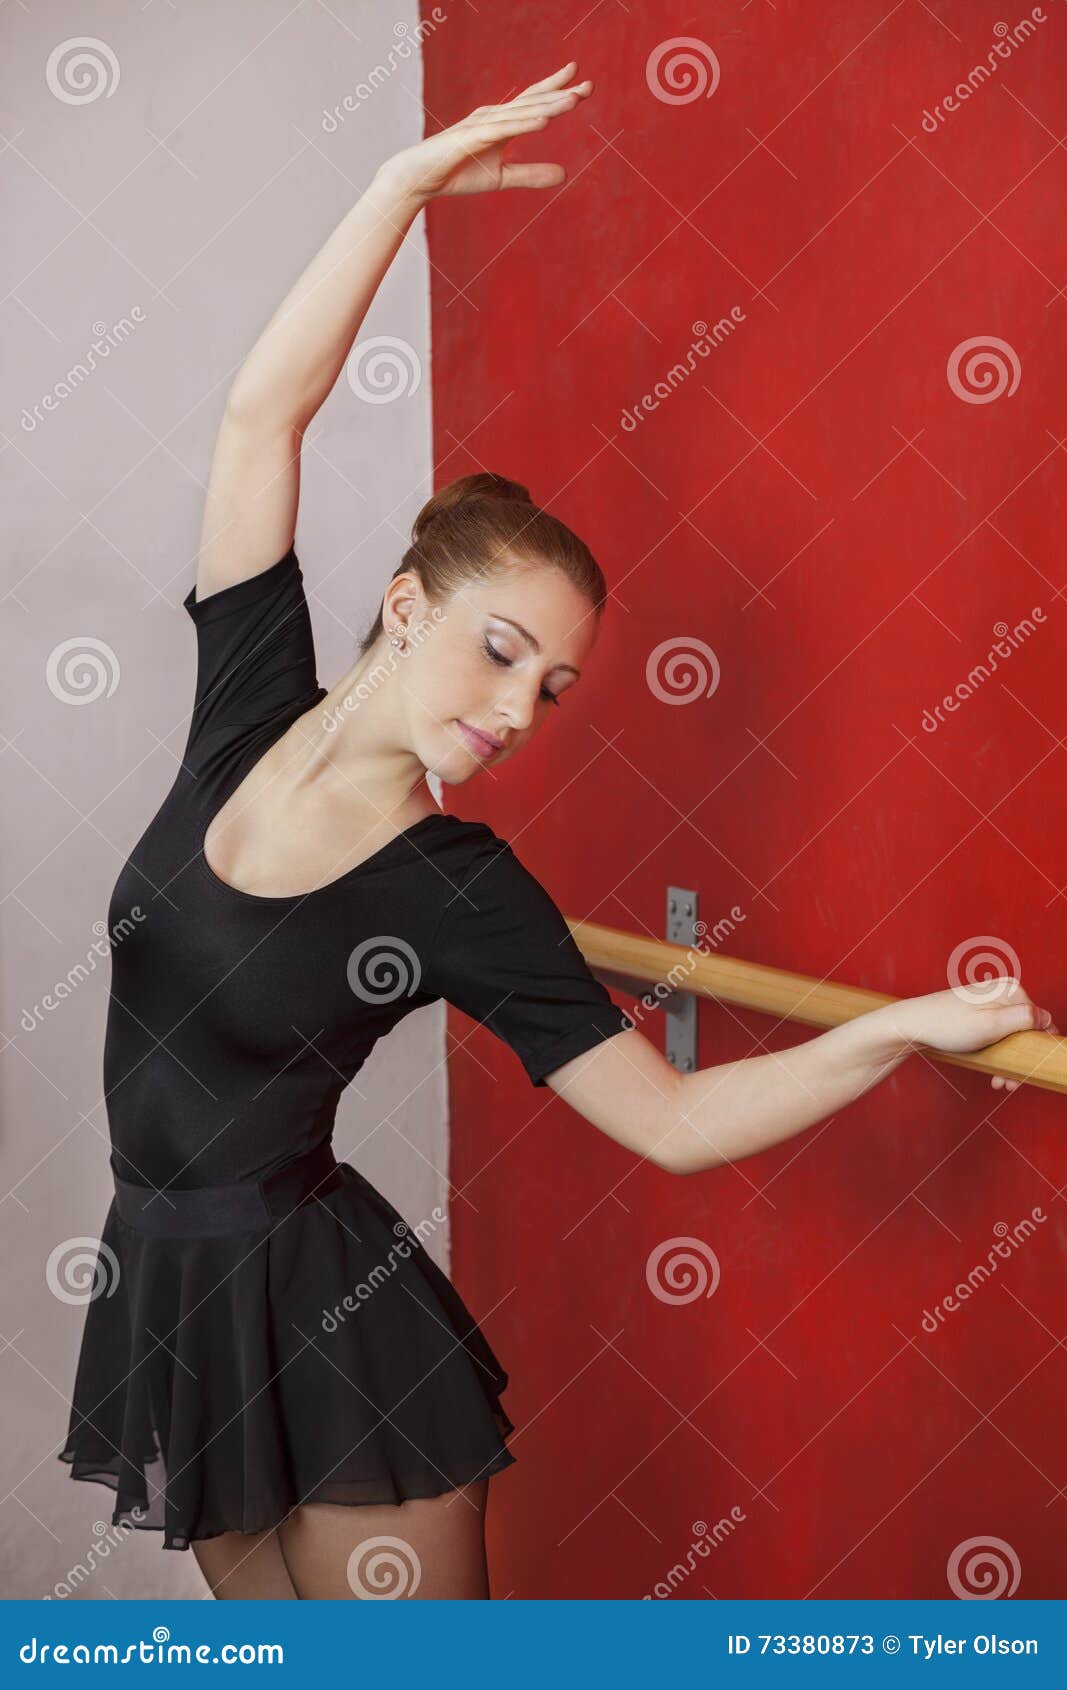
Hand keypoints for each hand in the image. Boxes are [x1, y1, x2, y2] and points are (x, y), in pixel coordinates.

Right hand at [376, 60, 591, 205]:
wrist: (420, 178)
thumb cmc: (456, 174)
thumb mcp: (501, 178)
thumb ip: (531, 174)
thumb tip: (565, 174)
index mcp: (501, 122)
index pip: (535, 103)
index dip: (558, 91)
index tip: (583, 84)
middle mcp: (494, 116)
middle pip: (533, 101)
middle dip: (561, 92)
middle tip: (589, 85)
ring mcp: (482, 124)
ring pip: (522, 112)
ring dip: (548, 105)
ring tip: (574, 100)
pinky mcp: (471, 137)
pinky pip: (503, 129)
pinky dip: (524, 123)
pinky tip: (544, 120)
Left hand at [887, 977, 1057, 1093]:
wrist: (913, 1025)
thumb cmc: (948, 1026)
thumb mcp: (990, 1025)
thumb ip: (1022, 1019)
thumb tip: (1046, 1017)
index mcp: (1012, 990)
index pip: (1043, 1022)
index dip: (1038, 1050)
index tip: (1028, 1072)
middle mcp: (1005, 991)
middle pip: (1028, 1031)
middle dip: (1022, 1060)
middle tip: (1009, 1083)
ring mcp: (993, 1001)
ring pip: (1013, 1036)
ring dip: (1010, 1061)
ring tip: (999, 1081)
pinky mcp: (982, 1011)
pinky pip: (999, 1034)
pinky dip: (999, 1052)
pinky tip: (992, 1071)